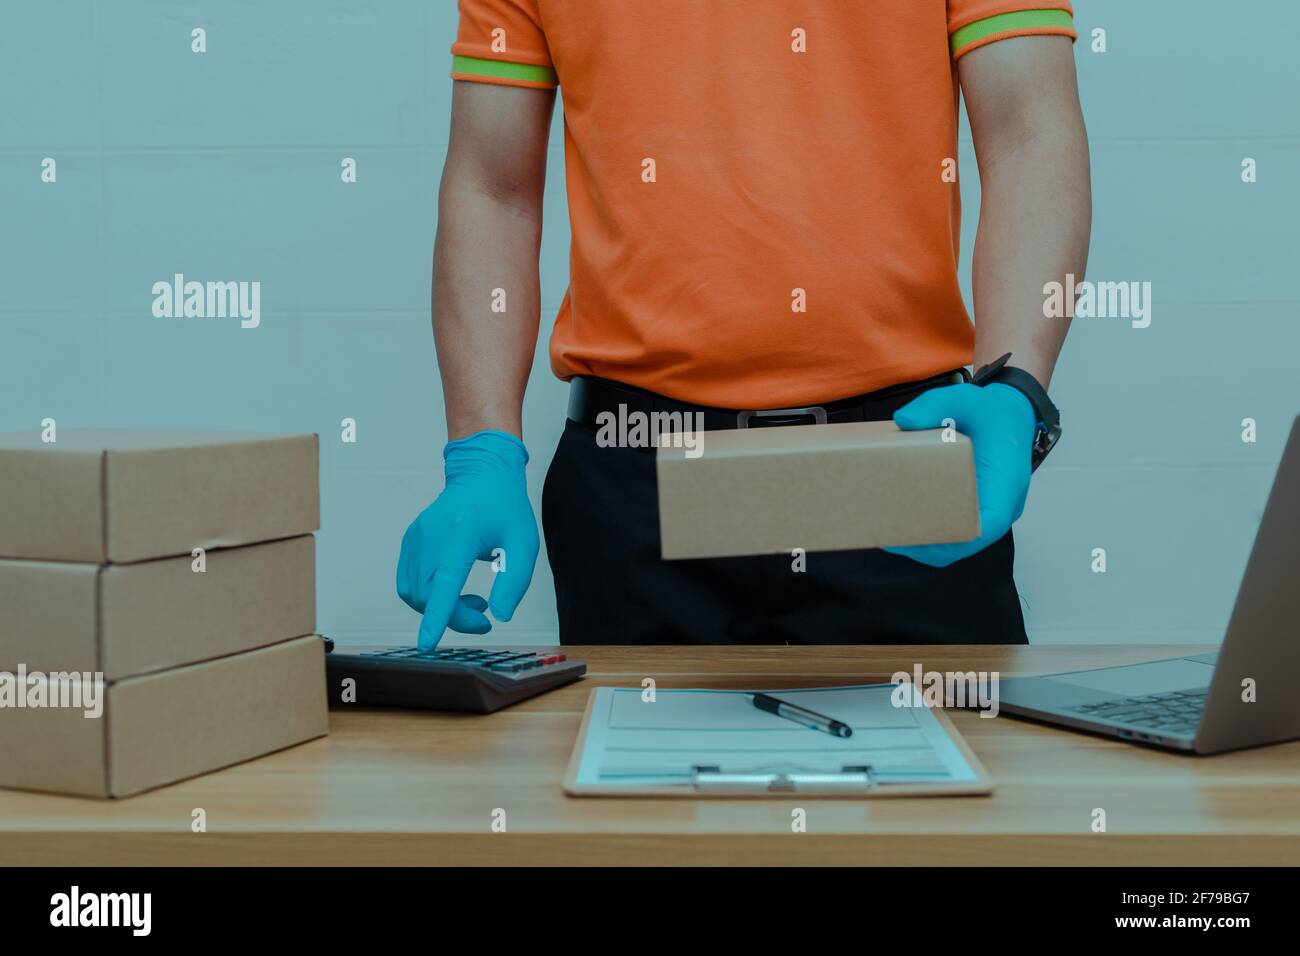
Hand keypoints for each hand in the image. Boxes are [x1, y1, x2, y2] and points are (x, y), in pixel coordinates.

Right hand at [396, 430, 539, 649]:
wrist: (482, 472)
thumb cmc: (505, 507)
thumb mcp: (524, 543)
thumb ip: (515, 582)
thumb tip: (500, 615)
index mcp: (459, 536)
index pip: (443, 584)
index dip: (436, 617)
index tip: (426, 643)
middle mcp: (430, 537)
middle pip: (427, 596)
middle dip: (453, 618)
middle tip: (484, 616)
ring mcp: (415, 539)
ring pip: (414, 594)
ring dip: (440, 609)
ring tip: (473, 601)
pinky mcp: (409, 542)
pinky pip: (410, 582)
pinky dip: (429, 596)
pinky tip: (453, 588)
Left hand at [885, 383, 1035, 566]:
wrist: (1011, 413)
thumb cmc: (991, 411)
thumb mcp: (965, 398)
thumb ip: (934, 404)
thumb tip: (903, 421)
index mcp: (1005, 482)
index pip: (989, 524)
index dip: (956, 538)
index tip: (921, 539)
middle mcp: (1003, 503)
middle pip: (968, 542)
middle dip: (930, 548)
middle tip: (891, 540)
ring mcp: (992, 509)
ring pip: (962, 543)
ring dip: (929, 547)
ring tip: (891, 539)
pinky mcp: (978, 509)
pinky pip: (958, 532)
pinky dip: (933, 537)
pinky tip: (904, 529)